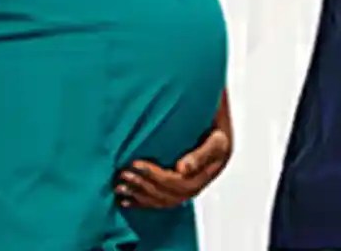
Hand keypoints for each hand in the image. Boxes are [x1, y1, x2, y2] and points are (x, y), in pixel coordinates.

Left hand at [115, 127, 230, 208]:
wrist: (221, 141)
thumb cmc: (218, 137)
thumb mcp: (216, 141)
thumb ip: (200, 155)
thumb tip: (182, 169)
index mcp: (202, 178)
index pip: (174, 182)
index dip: (153, 175)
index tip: (136, 163)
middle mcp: (193, 189)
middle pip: (165, 194)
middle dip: (142, 185)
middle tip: (123, 174)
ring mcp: (185, 193)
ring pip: (159, 201)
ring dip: (138, 195)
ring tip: (120, 188)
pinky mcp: (177, 193)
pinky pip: (158, 202)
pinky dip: (141, 203)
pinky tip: (126, 201)